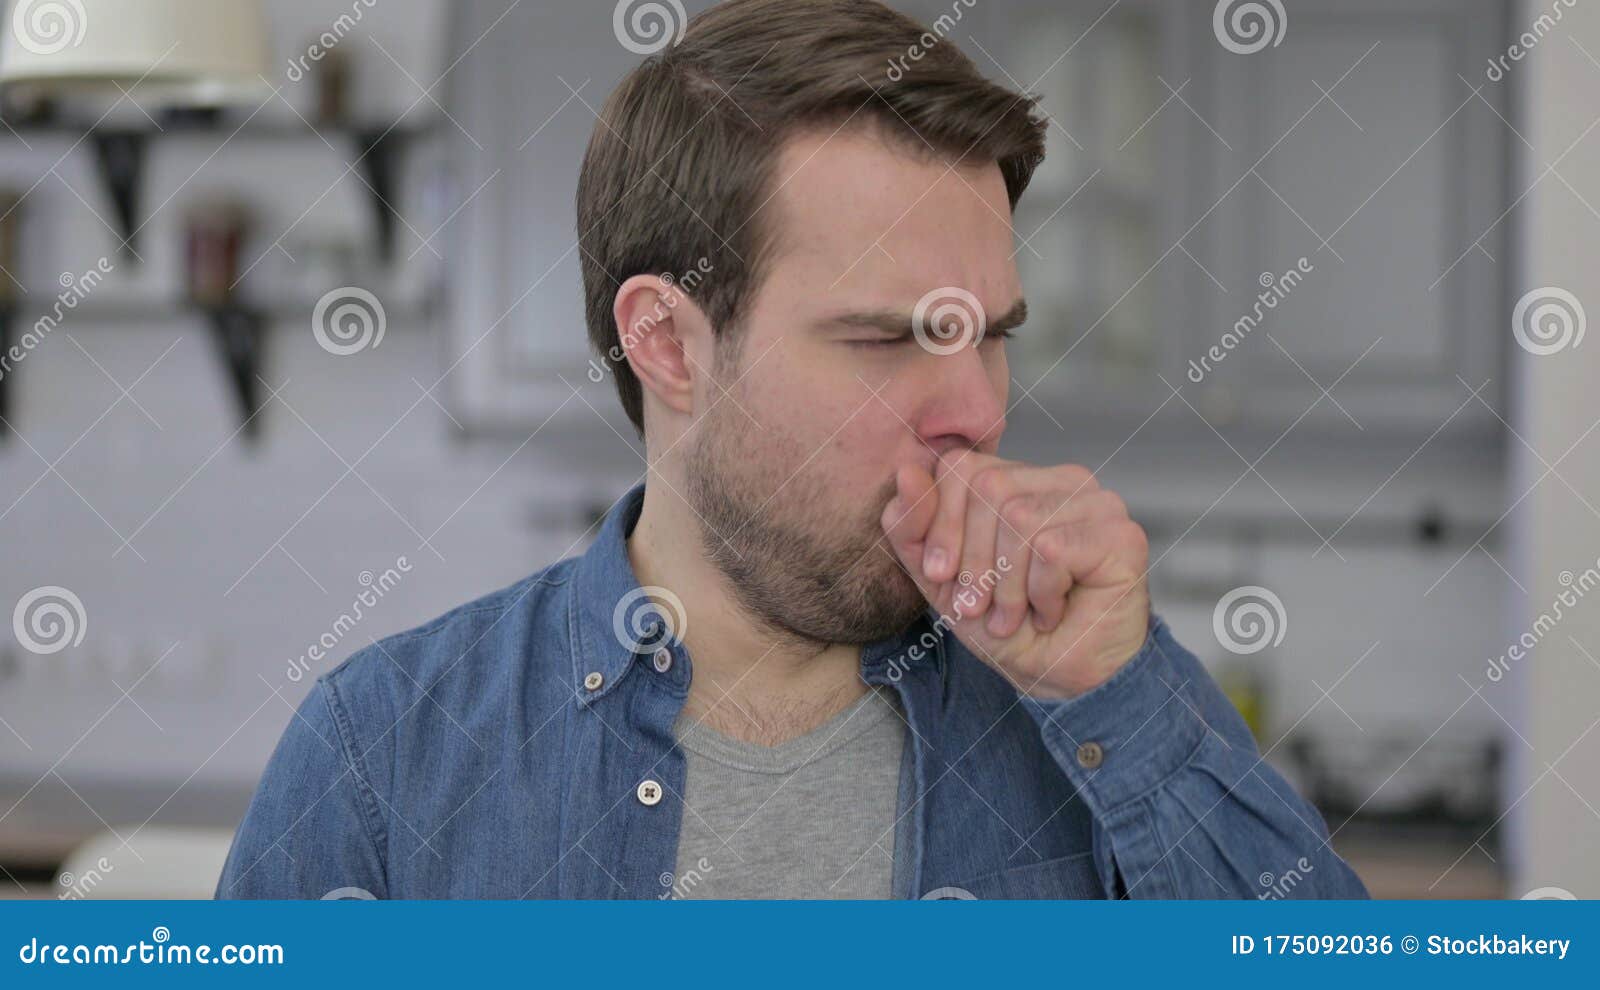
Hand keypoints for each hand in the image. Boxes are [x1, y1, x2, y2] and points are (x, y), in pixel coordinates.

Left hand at [880, 453, 1150, 699]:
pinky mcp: (1121, 535)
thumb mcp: (941, 580)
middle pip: (988, 487)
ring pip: (1020, 517)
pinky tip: (1052, 612)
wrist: (1062, 681)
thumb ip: (915, 528)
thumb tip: (905, 472)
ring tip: (1017, 615)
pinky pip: (1053, 548)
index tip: (943, 577)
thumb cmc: (1009, 627)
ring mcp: (1098, 503)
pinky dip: (1041, 594)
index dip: (940, 524)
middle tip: (982, 607)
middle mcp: (1061, 480)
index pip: (960, 466)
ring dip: (1007, 586)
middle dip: (973, 560)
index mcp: (1019, 479)